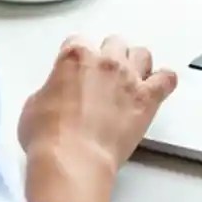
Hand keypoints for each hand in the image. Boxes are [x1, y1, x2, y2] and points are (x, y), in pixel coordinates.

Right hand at [19, 35, 178, 166]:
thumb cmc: (49, 138)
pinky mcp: (147, 99)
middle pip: (114, 43)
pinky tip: (157, 88)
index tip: (76, 67)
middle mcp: (106, 61)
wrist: (72, 160)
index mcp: (75, 57)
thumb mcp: (34, 105)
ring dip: (136, 63)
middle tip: (102, 74)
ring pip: (142, 54)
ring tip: (130, 78)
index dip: (76, 56)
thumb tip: (57, 93)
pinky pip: (167, 79)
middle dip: (108, 56)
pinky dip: (164, 81)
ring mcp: (129, 78)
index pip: (78, 41)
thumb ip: (51, 89)